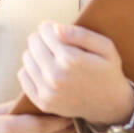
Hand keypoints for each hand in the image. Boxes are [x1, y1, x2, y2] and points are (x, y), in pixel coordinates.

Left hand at [17, 22, 133, 126]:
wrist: (110, 105)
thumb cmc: (108, 71)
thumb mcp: (106, 48)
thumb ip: (81, 34)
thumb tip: (56, 28)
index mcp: (71, 60)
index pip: (45, 30)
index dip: (50, 27)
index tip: (57, 31)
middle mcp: (56, 76)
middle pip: (33, 42)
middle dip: (42, 38)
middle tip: (54, 43)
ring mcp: (48, 91)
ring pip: (26, 57)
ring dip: (36, 53)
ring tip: (51, 56)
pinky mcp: (42, 102)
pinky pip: (23, 75)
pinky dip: (31, 69)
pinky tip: (45, 69)